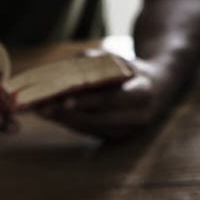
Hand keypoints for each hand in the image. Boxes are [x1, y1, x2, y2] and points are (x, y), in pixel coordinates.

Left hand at [37, 57, 175, 139]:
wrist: (159, 90)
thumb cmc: (134, 70)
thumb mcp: (120, 60)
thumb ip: (95, 62)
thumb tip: (64, 68)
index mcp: (143, 95)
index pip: (112, 100)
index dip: (88, 102)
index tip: (65, 101)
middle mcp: (138, 118)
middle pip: (97, 120)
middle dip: (68, 115)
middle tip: (42, 108)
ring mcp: (129, 132)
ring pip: (91, 129)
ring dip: (65, 121)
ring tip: (41, 111)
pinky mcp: (118, 139)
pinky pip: (91, 132)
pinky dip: (71, 124)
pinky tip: (54, 116)